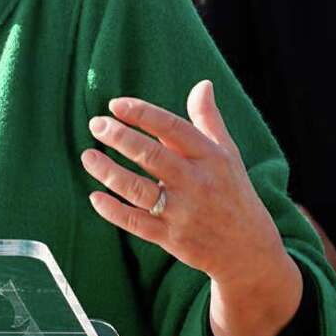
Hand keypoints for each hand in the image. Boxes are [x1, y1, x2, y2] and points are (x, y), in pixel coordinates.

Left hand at [79, 80, 300, 335]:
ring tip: (87, 156)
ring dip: (109, 172)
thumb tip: (203, 84)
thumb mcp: (227, 155)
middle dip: (121, 138)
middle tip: (96, 124)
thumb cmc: (233, 193)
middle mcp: (197, 183)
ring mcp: (183, 212)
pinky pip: (136, 223)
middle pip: (153, 157)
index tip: (115, 104)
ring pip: (139, 190)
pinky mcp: (171, 238)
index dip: (143, 114)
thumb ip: (209, 120)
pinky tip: (95, 196)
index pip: (173, 128)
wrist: (248, 250)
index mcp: (211, 158)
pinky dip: (113, 210)